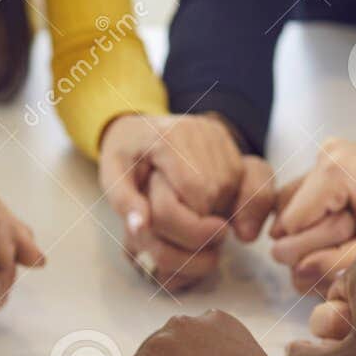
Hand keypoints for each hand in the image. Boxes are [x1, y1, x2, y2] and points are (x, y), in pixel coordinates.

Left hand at [98, 114, 274, 289]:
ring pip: (235, 185)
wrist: (137, 126)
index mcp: (167, 138)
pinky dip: (229, 195)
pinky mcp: (227, 138)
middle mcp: (199, 131)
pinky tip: (207, 196)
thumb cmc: (125, 155)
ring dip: (218, 207)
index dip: (190, 220)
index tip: (177, 229)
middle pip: (219, 190)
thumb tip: (140, 228)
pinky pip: (245, 175)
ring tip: (191, 206)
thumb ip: (124, 203)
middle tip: (182, 220)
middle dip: (203, 216)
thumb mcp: (110, 177)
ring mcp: (217, 133)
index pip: (197, 190)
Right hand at [269, 140, 355, 294]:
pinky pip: (307, 191)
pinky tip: (348, 216)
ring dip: (312, 223)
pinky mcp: (332, 152)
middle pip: (288, 210)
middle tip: (350, 239)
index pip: (290, 223)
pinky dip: (319, 209)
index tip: (342, 249)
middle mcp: (325, 153)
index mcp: (333, 171)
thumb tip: (297, 270)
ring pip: (293, 201)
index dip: (308, 247)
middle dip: (310, 235)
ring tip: (350, 228)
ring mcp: (328, 149)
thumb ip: (338, 262)